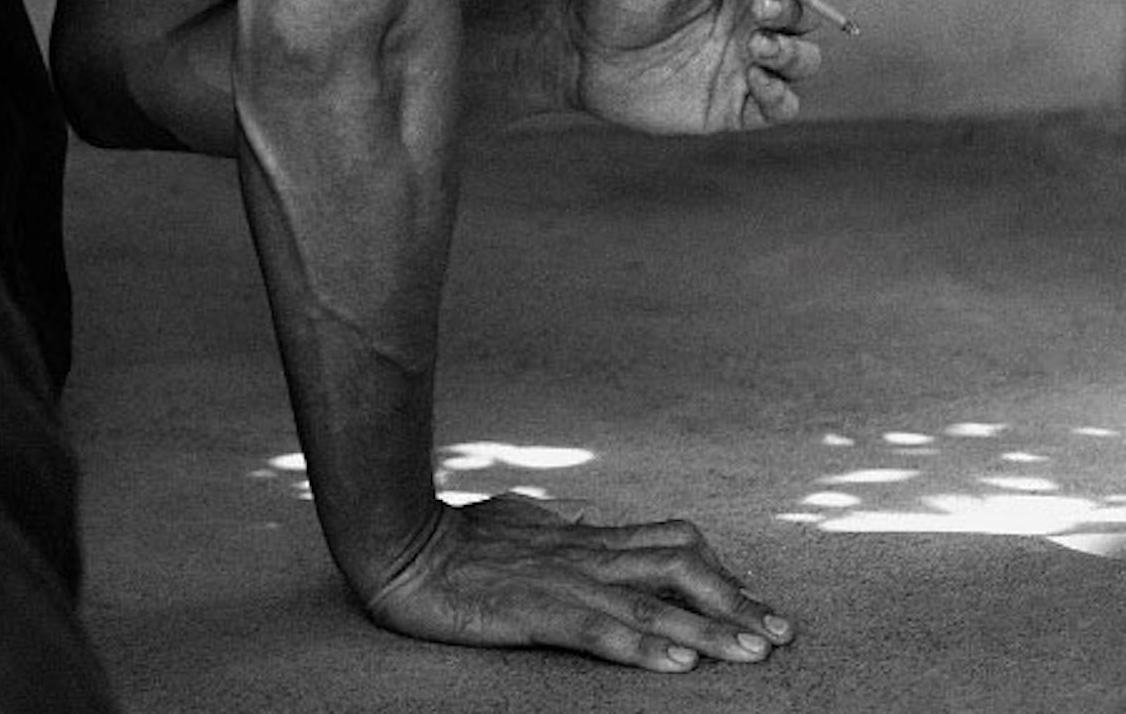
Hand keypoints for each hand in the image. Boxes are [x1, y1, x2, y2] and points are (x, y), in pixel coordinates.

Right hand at [363, 493, 793, 669]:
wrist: (399, 544)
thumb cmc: (453, 538)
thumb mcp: (515, 523)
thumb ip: (553, 523)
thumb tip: (579, 516)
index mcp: (581, 538)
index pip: (668, 545)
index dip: (720, 572)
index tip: (758, 603)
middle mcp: (582, 554)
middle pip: (678, 567)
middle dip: (734, 601)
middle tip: (781, 634)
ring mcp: (560, 581)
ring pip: (649, 601)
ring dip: (707, 628)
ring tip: (753, 652)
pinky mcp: (533, 610)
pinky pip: (598, 630)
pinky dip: (642, 647)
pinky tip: (676, 665)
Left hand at [564, 0, 828, 134]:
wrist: (579, 49)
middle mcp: (751, 19)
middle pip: (808, 14)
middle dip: (798, 10)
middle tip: (761, 9)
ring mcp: (745, 62)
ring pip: (804, 60)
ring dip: (794, 52)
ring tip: (756, 44)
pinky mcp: (733, 104)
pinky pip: (782, 106)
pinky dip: (782, 95)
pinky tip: (754, 79)